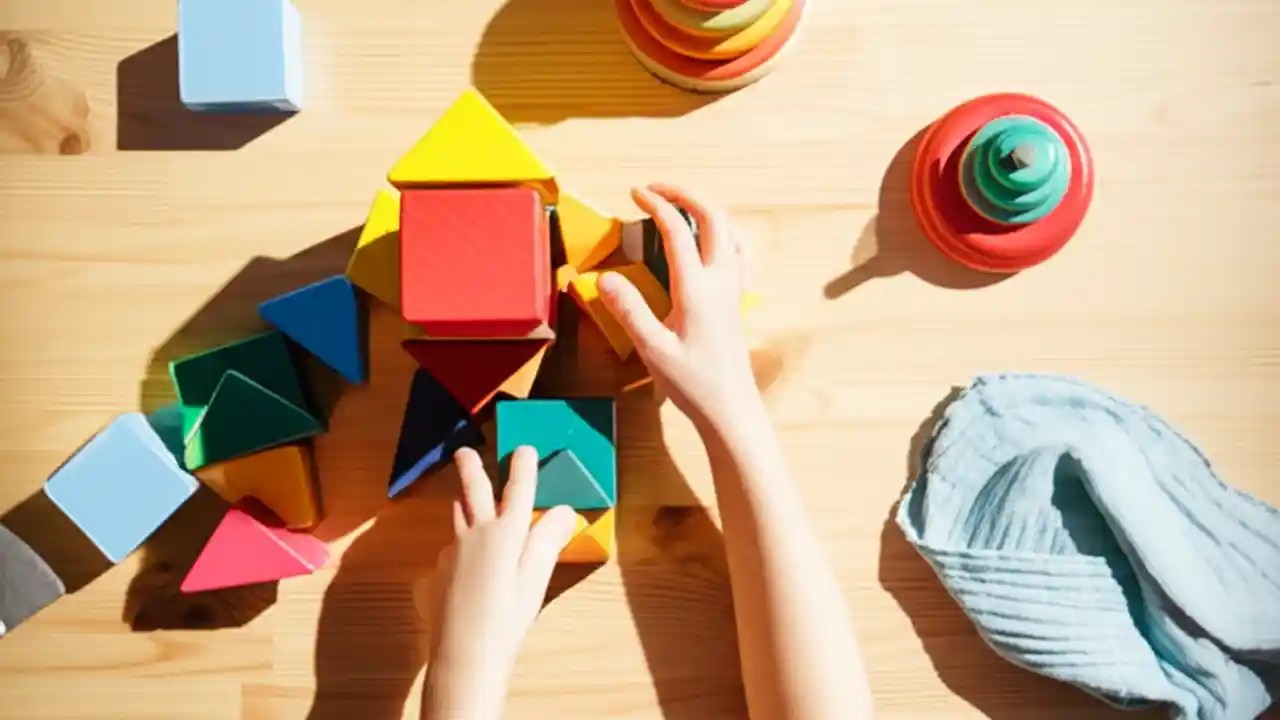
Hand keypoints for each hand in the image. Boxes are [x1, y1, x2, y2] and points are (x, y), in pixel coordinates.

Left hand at [423, 447, 577, 719]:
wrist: (464, 655)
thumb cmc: (507, 619)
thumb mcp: (535, 580)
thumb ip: (547, 541)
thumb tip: (564, 510)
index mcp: (505, 533)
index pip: (518, 490)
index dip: (523, 467)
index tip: (524, 448)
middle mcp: (474, 535)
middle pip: (472, 492)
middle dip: (471, 468)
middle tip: (464, 451)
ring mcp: (449, 554)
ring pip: (456, 520)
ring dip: (462, 504)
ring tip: (462, 498)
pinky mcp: (433, 575)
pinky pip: (449, 554)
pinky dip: (459, 553)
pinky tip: (465, 575)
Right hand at [599, 184, 759, 433]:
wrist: (730, 407)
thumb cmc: (692, 382)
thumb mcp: (652, 350)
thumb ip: (629, 310)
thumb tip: (605, 278)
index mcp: (696, 289)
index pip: (677, 230)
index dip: (656, 204)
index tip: (635, 193)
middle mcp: (720, 280)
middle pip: (713, 216)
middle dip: (685, 194)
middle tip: (656, 189)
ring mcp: (733, 287)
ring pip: (729, 229)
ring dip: (704, 209)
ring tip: (678, 205)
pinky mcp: (736, 297)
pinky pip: (736, 248)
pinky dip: (720, 231)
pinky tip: (706, 238)